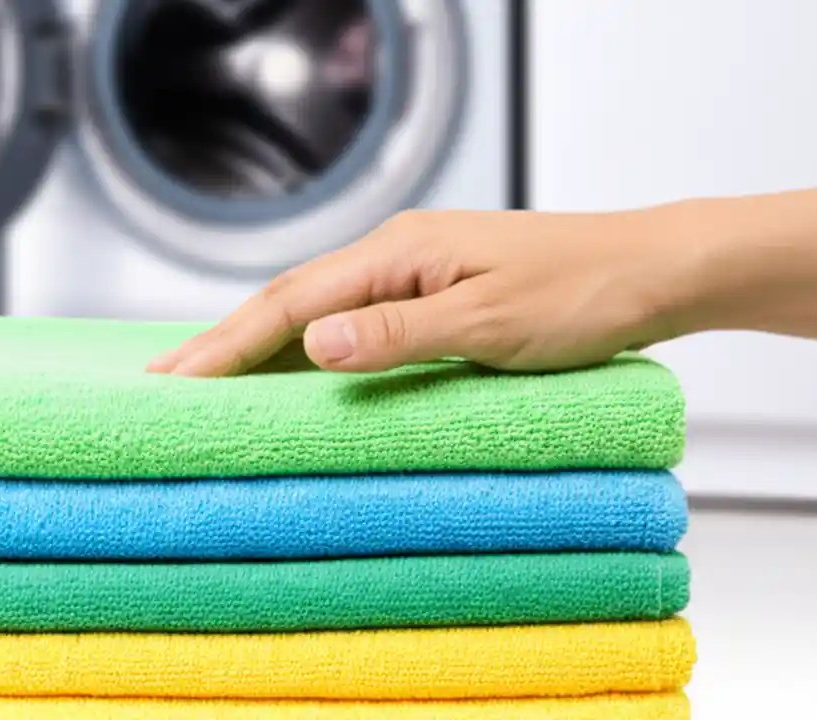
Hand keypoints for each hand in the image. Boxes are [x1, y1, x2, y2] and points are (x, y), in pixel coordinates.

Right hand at [147, 207, 696, 376]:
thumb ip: (400, 333)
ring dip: (259, 347)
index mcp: (400, 251)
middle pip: (288, 301)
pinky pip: (352, 323)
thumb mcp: (491, 320)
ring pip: (316, 312)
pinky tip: (291, 374)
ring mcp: (414, 272)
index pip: (291, 302)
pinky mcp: (434, 294)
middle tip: (162, 382)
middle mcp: (397, 254)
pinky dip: (309, 351)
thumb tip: (315, 344)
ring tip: (205, 382)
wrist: (653, 271)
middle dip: (223, 343)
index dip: (227, 344)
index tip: (174, 380)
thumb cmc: (586, 291)